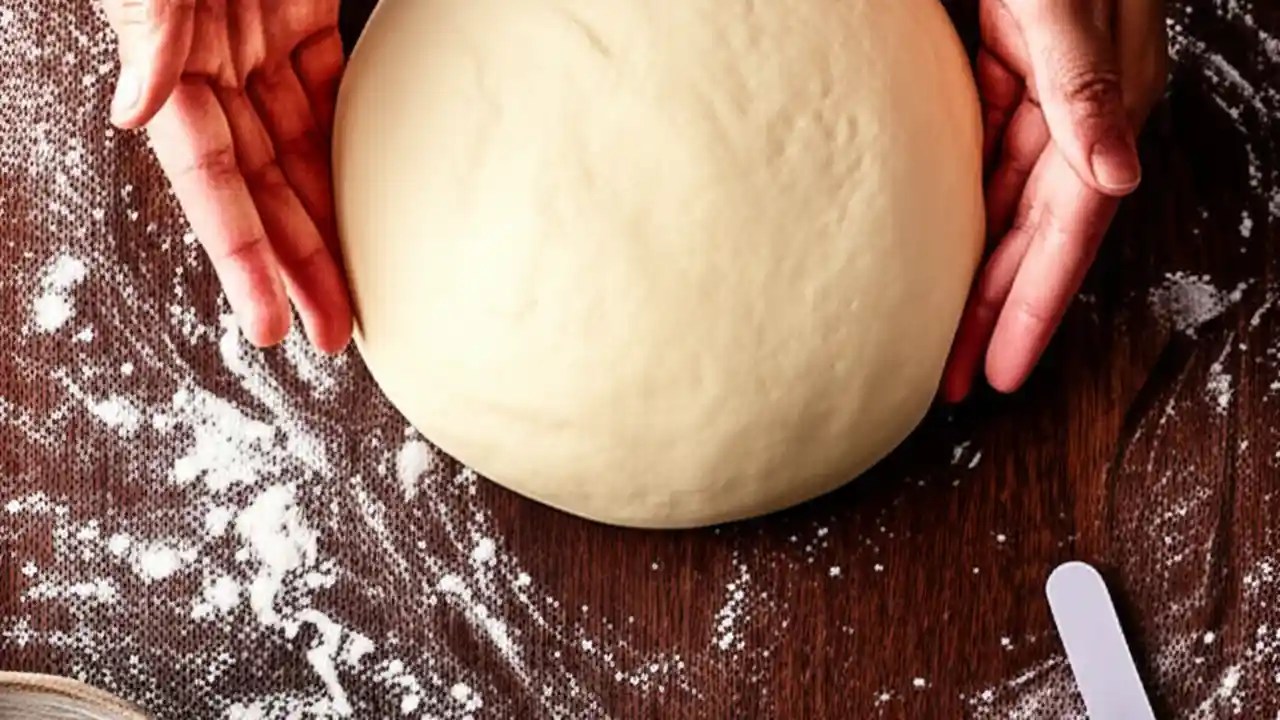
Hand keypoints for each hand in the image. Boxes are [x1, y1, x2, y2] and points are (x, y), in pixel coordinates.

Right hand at [105, 0, 352, 352]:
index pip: (213, 185)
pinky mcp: (300, 12)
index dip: (242, 260)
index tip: (270, 325)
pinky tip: (368, 184)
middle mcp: (215, 69)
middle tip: (332, 330)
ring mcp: (259, 44)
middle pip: (265, 189)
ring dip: (329, 216)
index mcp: (173, 69)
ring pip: (301, 151)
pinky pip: (328, 87)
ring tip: (358, 281)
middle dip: (299, 265)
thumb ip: (148, 33)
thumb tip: (133, 110)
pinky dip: (348, 135)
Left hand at [942, 0, 1166, 400]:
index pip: (1068, 232)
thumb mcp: (1065, 6)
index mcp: (1100, 106)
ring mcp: (1036, 94)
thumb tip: (1117, 181)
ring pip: (1005, 207)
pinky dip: (965, 213)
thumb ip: (1087, 86)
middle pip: (1033, 236)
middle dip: (999, 313)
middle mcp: (1074, 112)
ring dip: (979, 274)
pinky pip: (983, 162)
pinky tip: (942, 250)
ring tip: (945, 339)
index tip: (1001, 371)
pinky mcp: (1000, 73)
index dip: (1035, 306)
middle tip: (958, 382)